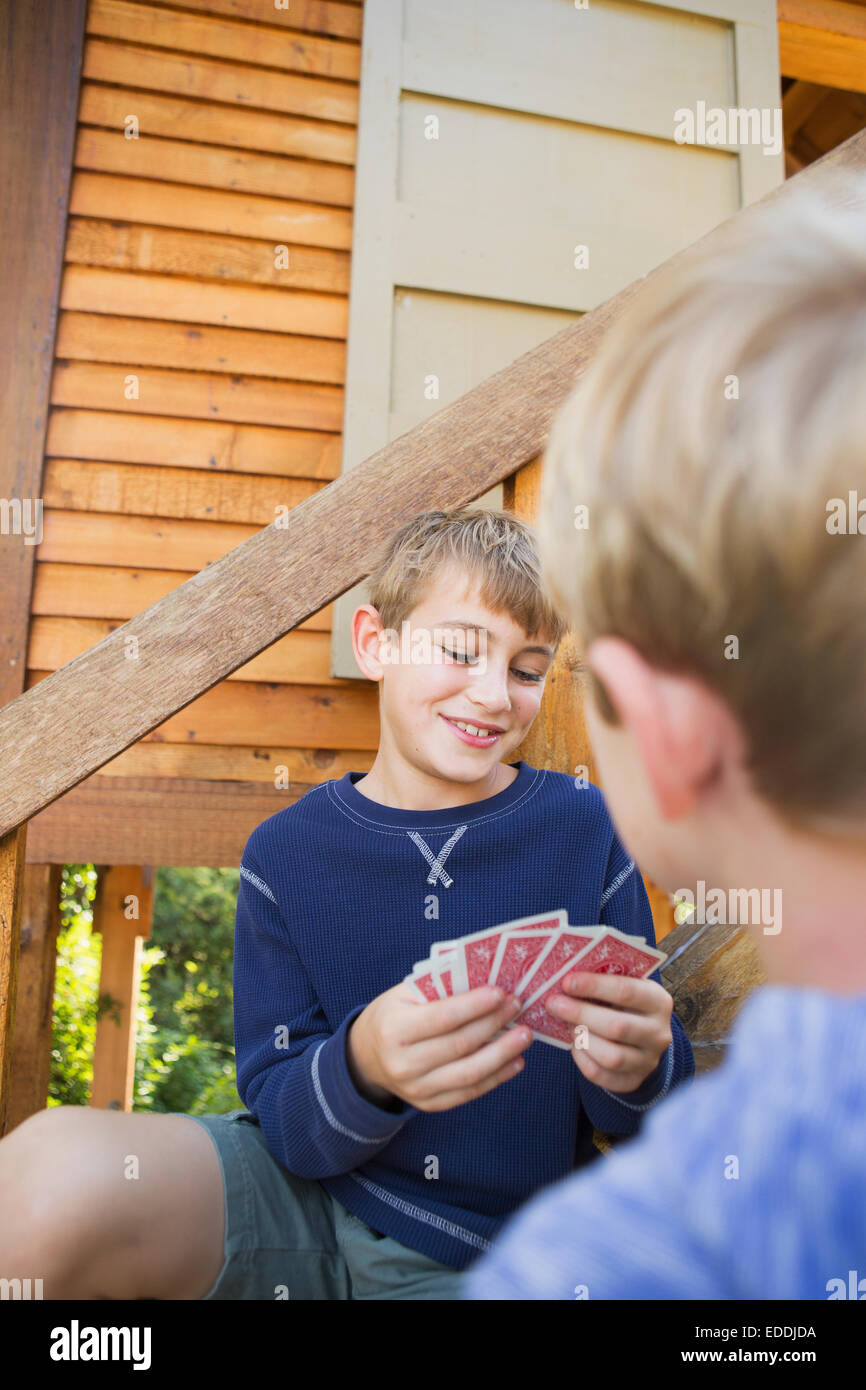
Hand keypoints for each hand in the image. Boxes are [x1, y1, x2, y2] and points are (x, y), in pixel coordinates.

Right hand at [347, 982, 532, 1112]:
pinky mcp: (429, 1104)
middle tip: (517, 1007)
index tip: (501, 992)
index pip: (442, 1017)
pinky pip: (469, 1092)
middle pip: (460, 1045)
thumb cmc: (395, 1014)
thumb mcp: (406, 994)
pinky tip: (516, 1061)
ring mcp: (415, 1089)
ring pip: (469, 1073)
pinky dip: (497, 1078)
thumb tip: (487, 979)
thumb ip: (441, 987)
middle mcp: (402, 1064)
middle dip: (494, 1024)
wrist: (368, 1056)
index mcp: (393, 1029)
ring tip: (525, 1035)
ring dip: (503, 1053)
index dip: (474, 1005)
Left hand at [545, 971, 672, 1092]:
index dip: (594, 985)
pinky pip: (601, 1075)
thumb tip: (566, 976)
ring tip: (568, 1025)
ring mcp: (648, 1061)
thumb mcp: (625, 985)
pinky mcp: (633, 1081)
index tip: (567, 982)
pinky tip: (575, 1044)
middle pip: (617, 1026)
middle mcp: (659, 1034)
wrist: (642, 1037)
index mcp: (659, 1002)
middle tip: (553, 1003)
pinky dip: (582, 1059)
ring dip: (582, 1038)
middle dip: (580, 1013)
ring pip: (611, 1056)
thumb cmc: (625, 1003)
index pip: (627, 991)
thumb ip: (604, 979)